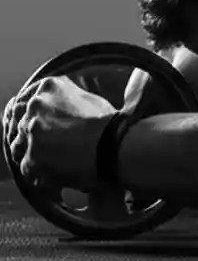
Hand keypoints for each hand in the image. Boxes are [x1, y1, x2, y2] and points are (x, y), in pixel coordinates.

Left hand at [4, 76, 116, 191]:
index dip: (31, 113)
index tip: (35, 122)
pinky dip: (37, 171)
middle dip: (29, 133)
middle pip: (19, 121)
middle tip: (43, 143)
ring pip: (18, 144)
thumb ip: (68, 99)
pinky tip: (51, 173)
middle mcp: (35, 106)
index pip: (27, 98)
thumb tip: (64, 107)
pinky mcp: (33, 156)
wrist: (116, 145)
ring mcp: (32, 131)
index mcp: (49, 87)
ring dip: (31, 152)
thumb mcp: (90, 99)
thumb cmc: (110, 124)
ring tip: (49, 160)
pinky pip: (26, 166)